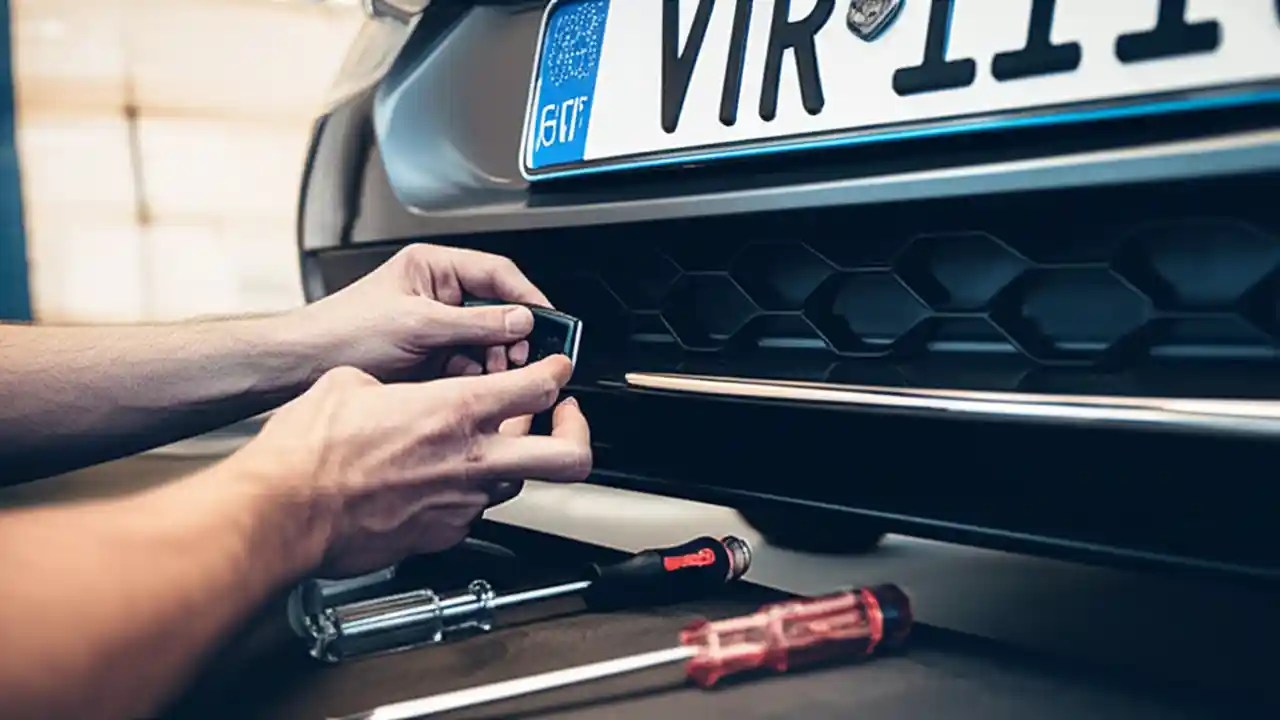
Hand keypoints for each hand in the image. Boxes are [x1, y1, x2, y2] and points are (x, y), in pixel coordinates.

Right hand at [229, 355, 589, 577]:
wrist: (283, 512)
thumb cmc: (308, 452)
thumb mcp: (351, 383)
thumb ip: (392, 385)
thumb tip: (389, 388)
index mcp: (455, 410)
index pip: (537, 388)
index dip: (556, 373)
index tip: (557, 369)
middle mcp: (470, 460)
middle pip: (568, 456)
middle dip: (578, 432)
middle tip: (565, 417)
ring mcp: (460, 503)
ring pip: (517, 483)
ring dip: (514, 461)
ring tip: (493, 444)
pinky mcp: (441, 535)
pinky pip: (472, 510)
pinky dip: (468, 492)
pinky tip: (443, 480)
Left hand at [286, 244, 552, 380]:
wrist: (303, 366)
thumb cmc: (343, 331)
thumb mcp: (418, 324)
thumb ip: (474, 322)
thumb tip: (521, 322)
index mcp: (433, 267)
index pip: (497, 273)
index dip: (526, 297)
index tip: (548, 321)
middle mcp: (436, 293)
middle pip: (496, 310)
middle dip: (512, 335)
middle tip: (523, 357)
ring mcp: (434, 326)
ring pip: (485, 341)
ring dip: (495, 360)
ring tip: (498, 375)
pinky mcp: (430, 357)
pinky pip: (468, 364)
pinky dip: (477, 376)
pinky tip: (476, 387)